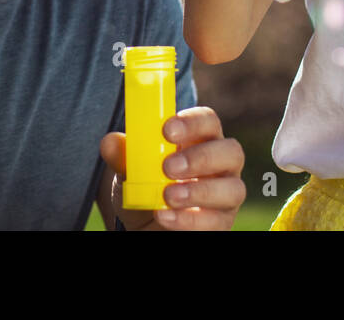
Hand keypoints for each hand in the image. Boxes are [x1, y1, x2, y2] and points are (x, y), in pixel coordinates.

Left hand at [98, 106, 246, 230]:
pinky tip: (165, 217)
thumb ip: (122, 154)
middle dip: (201, 158)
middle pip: (231, 151)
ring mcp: (226, 195)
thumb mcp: (129, 170)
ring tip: (168, 196)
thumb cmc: (144, 185)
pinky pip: (217, 222)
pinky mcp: (221, 223)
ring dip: (199, 191)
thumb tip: (110, 142)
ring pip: (233, 189)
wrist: (142, 223)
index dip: (192, 122)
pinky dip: (190, 220)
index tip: (167, 130)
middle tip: (168, 167)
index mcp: (201, 139)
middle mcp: (221, 164)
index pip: (208, 121)